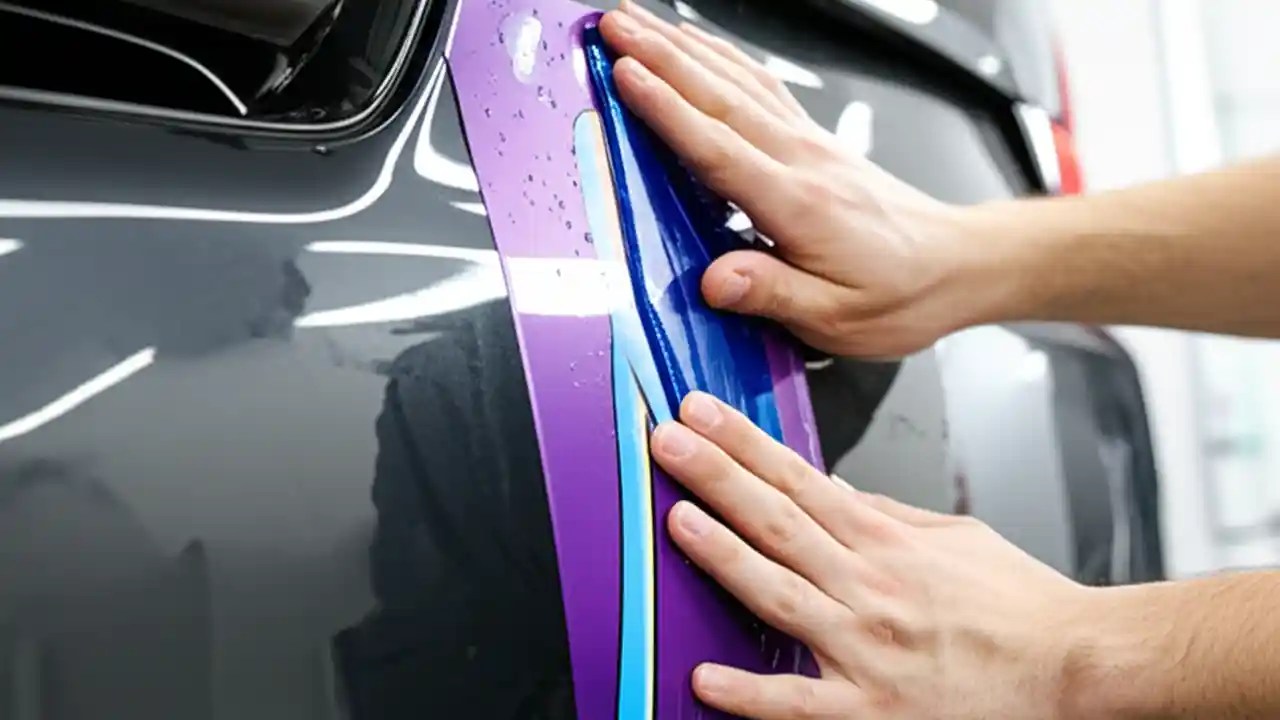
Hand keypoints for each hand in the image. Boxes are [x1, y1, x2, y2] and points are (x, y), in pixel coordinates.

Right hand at [600, 4, 986, 357]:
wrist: (956, 266)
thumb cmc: (900, 294)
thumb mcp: (837, 317)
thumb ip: (773, 293)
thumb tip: (715, 281)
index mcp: (799, 205)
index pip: (719, 149)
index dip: (667, 111)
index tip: (625, 76)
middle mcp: (802, 161)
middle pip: (720, 98)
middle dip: (660, 57)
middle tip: (612, 26)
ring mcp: (809, 144)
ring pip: (737, 82)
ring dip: (683, 47)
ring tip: (639, 21)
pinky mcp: (813, 141)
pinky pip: (760, 87)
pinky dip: (723, 59)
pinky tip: (699, 46)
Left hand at [650, 392, 1104, 718]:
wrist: (1079, 668)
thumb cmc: (1022, 607)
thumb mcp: (956, 536)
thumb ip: (891, 514)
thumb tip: (840, 492)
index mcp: (887, 541)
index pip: (800, 479)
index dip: (744, 444)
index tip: (702, 414)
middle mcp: (870, 586)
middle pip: (779, 521)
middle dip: (718, 476)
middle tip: (669, 441)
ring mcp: (867, 647)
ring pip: (780, 593)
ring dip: (724, 555)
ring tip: (678, 520)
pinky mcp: (873, 708)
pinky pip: (800, 702)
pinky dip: (752, 693)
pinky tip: (706, 677)